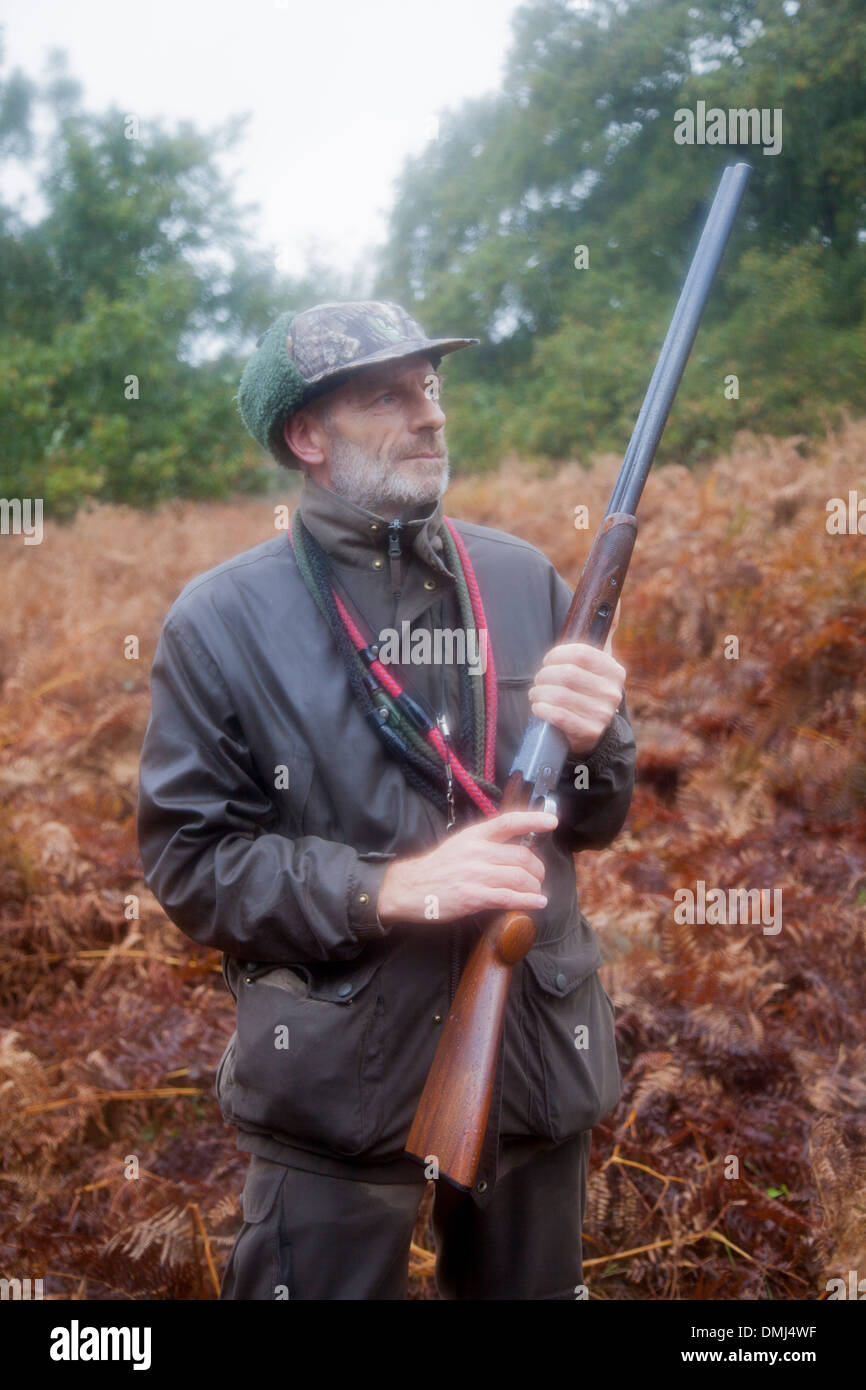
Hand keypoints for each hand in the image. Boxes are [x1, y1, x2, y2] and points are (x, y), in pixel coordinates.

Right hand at [376, 809, 556, 925]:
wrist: (411, 887)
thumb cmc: (439, 867)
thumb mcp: (461, 844)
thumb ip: (486, 843)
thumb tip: (516, 847)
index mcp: (474, 835)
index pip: (508, 821)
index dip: (532, 819)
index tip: (552, 821)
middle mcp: (476, 851)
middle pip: (521, 856)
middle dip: (537, 869)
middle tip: (539, 877)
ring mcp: (474, 874)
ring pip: (519, 877)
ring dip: (534, 887)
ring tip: (537, 892)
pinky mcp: (473, 896)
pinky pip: (508, 897)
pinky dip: (528, 901)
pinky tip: (537, 903)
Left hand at [528, 602, 624, 755]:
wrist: (592, 731)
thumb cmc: (588, 689)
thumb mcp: (599, 661)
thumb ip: (606, 630)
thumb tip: (616, 598)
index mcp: (615, 671)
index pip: (580, 653)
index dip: (556, 655)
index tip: (548, 660)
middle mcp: (613, 692)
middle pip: (566, 674)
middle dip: (544, 675)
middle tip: (538, 679)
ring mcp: (603, 714)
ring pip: (558, 695)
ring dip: (539, 693)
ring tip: (536, 694)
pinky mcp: (589, 733)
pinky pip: (557, 716)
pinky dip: (541, 709)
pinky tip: (539, 708)